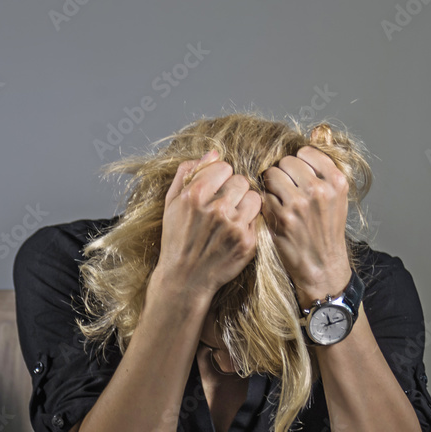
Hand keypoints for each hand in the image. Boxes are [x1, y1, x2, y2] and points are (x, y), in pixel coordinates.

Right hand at [152, 149, 262, 300]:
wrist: (185, 278)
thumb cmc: (177, 239)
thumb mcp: (171, 203)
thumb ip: (188, 174)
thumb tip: (212, 153)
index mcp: (195, 195)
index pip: (224, 166)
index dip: (221, 177)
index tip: (216, 189)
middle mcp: (216, 209)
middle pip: (241, 180)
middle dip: (234, 190)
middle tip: (225, 204)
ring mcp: (233, 226)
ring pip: (254, 197)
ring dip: (246, 204)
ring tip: (233, 216)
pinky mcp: (247, 242)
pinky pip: (258, 219)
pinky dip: (248, 223)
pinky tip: (235, 232)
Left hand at [261, 136, 351, 306]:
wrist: (323, 266)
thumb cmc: (327, 230)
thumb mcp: (336, 195)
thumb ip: (326, 161)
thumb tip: (319, 128)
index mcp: (336, 181)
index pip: (306, 153)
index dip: (299, 165)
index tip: (300, 179)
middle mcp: (319, 190)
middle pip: (286, 162)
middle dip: (283, 174)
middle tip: (288, 191)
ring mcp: (299, 204)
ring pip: (272, 175)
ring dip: (271, 186)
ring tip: (280, 200)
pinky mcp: (281, 217)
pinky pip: (264, 195)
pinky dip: (265, 202)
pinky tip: (275, 213)